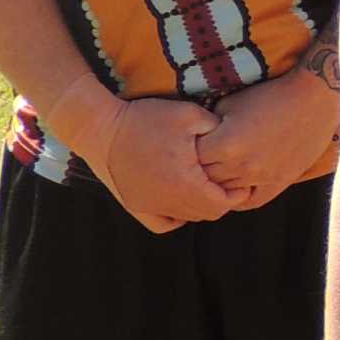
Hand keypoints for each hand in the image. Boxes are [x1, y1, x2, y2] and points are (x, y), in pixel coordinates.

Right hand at [75, 96, 231, 231]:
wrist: (99, 127)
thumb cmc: (145, 119)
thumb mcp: (189, 115)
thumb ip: (217, 129)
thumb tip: (235, 140)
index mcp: (183, 183)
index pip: (221, 204)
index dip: (236, 194)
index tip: (240, 179)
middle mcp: (165, 202)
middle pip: (205, 214)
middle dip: (220, 200)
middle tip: (226, 182)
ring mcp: (147, 207)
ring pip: (185, 219)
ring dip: (199, 206)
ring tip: (205, 185)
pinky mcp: (133, 206)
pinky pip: (162, 223)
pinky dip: (175, 215)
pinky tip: (179, 196)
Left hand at [196, 67, 339, 210]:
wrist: (314, 98)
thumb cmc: (270, 95)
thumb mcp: (231, 103)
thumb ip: (209, 125)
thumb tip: (195, 137)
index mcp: (226, 144)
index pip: (191, 158)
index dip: (186, 151)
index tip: (185, 146)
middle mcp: (241, 165)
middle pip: (205, 178)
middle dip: (198, 169)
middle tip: (194, 162)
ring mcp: (261, 177)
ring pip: (225, 192)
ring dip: (217, 184)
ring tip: (213, 174)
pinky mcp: (278, 182)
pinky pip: (250, 201)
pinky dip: (238, 198)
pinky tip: (233, 189)